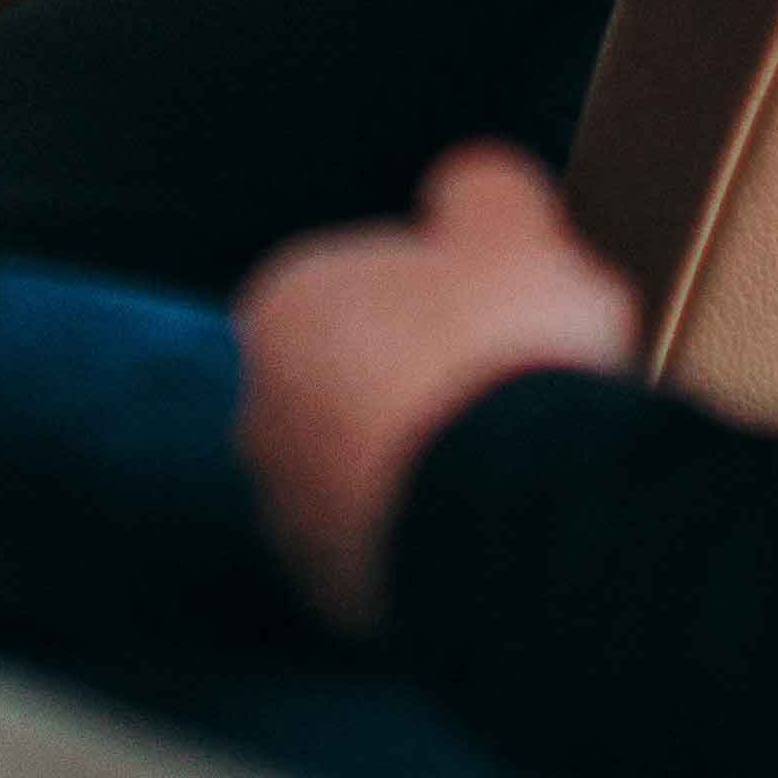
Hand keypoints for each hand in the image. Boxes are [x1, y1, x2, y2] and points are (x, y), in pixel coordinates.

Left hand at [234, 145, 647, 635]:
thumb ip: (481, 188)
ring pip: (367, 474)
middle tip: (510, 399)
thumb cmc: (505, 356)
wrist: (510, 513)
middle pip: (358, 385)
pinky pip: (386, 552)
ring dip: (425, 472)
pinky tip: (492, 531)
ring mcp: (291, 509)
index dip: (443, 301)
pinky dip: (431, 542)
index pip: (361, 287)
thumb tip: (471, 188)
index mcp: (286, 306)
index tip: (501, 322)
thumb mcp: (514, 225)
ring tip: (510, 472)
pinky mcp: (332, 590)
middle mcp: (263, 408)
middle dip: (424, 391)